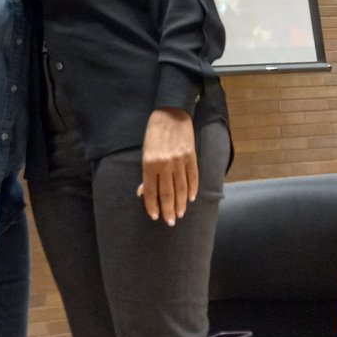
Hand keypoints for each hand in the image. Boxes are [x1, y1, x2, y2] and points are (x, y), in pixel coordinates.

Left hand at [138, 108, 197, 225]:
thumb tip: (144, 192)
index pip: (151, 191)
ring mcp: (179, 161)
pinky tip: (191, 198)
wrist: (170, 113)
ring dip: (181, 203)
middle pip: (167, 193)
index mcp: (149, 163)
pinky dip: (192, 189)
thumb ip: (146, 173)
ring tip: (180, 214)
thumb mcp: (145, 152)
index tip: (155, 217)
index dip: (152, 206)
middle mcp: (164, 164)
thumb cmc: (154, 133)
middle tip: (170, 222)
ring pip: (181, 188)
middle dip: (168, 210)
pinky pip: (192, 177)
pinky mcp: (190, 156)